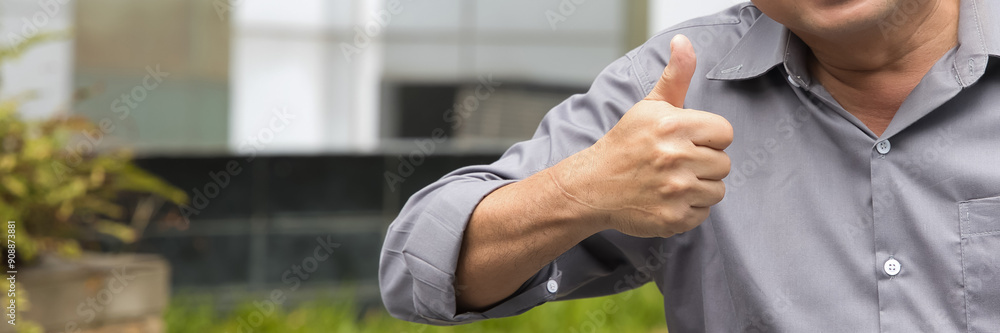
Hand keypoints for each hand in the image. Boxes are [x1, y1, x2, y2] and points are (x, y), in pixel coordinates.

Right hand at [547, 34, 733, 237]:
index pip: (725, 132)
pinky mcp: (673, 218)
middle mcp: (675, 158)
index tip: (688, 140)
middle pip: (724, 163)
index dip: (708, 136)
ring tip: (673, 181)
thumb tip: (684, 42)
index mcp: (672, 126)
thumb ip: (676, 76)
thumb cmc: (625, 144)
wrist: (593, 186)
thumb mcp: (649, 106)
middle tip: (676, 163)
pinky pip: (704, 213)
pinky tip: (668, 198)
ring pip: (717, 190)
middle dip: (704, 162)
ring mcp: (675, 191)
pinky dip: (689, 209)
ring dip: (700, 187)